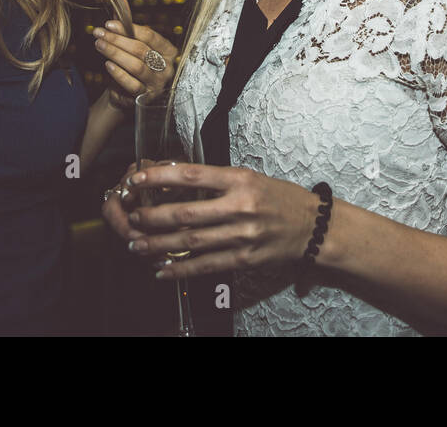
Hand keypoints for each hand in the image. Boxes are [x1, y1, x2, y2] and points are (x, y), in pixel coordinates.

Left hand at [93, 21, 175, 111]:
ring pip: (137, 66)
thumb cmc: (131, 63)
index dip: (128, 28)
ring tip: (99, 45)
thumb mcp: (131, 43)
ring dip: (115, 54)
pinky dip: (119, 74)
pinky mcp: (147, 96)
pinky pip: (133, 84)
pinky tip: (108, 64)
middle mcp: (167, 67)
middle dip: (117, 40)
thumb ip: (128, 24)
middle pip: (141, 50)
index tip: (109, 24)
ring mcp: (158, 83)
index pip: (150, 36)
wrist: (125, 92)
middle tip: (99, 34)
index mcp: (168, 51)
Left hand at [102, 163, 319, 277]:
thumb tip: (176, 180)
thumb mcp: (251, 178)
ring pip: (191, 241)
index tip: (136, 180)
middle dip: (152, 216)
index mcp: (241, 180)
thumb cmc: (280, 198)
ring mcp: (243, 235)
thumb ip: (218, 181)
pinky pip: (206, 266)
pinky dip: (181, 269)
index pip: (193, 176)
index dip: (160, 178)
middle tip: (131, 217)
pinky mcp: (245, 259)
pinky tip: (162, 270)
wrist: (315, 226)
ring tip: (136, 244)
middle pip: (186, 213)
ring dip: (159, 245)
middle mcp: (241, 206)